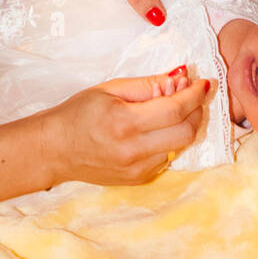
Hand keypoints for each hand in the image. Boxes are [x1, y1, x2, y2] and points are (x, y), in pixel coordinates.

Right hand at [40, 69, 208, 184]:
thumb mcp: (109, 88)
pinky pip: (166, 159)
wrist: (54, 150)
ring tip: (174, 110)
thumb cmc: (78, 113)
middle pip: (186, 133)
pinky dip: (170, 141)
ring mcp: (137, 170)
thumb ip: (147, 85)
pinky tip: (158, 129)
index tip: (203, 82)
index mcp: (125, 122)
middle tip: (192, 95)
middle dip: (196, 111)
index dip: (194, 94)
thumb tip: (178, 78)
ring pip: (179, 147)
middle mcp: (134, 150)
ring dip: (185, 126)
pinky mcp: (137, 180)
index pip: (174, 110)